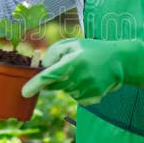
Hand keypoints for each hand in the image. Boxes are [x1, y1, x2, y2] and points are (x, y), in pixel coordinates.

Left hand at [21, 38, 143, 104]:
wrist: (119, 61)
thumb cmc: (91, 49)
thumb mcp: (71, 44)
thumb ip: (53, 53)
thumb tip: (43, 68)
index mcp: (73, 62)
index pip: (49, 76)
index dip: (34, 85)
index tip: (24, 92)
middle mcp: (79, 78)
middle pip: (54, 85)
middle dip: (54, 78)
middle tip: (69, 66)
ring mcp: (87, 90)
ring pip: (65, 91)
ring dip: (68, 83)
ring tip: (83, 71)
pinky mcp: (92, 99)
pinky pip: (76, 97)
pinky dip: (78, 90)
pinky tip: (89, 80)